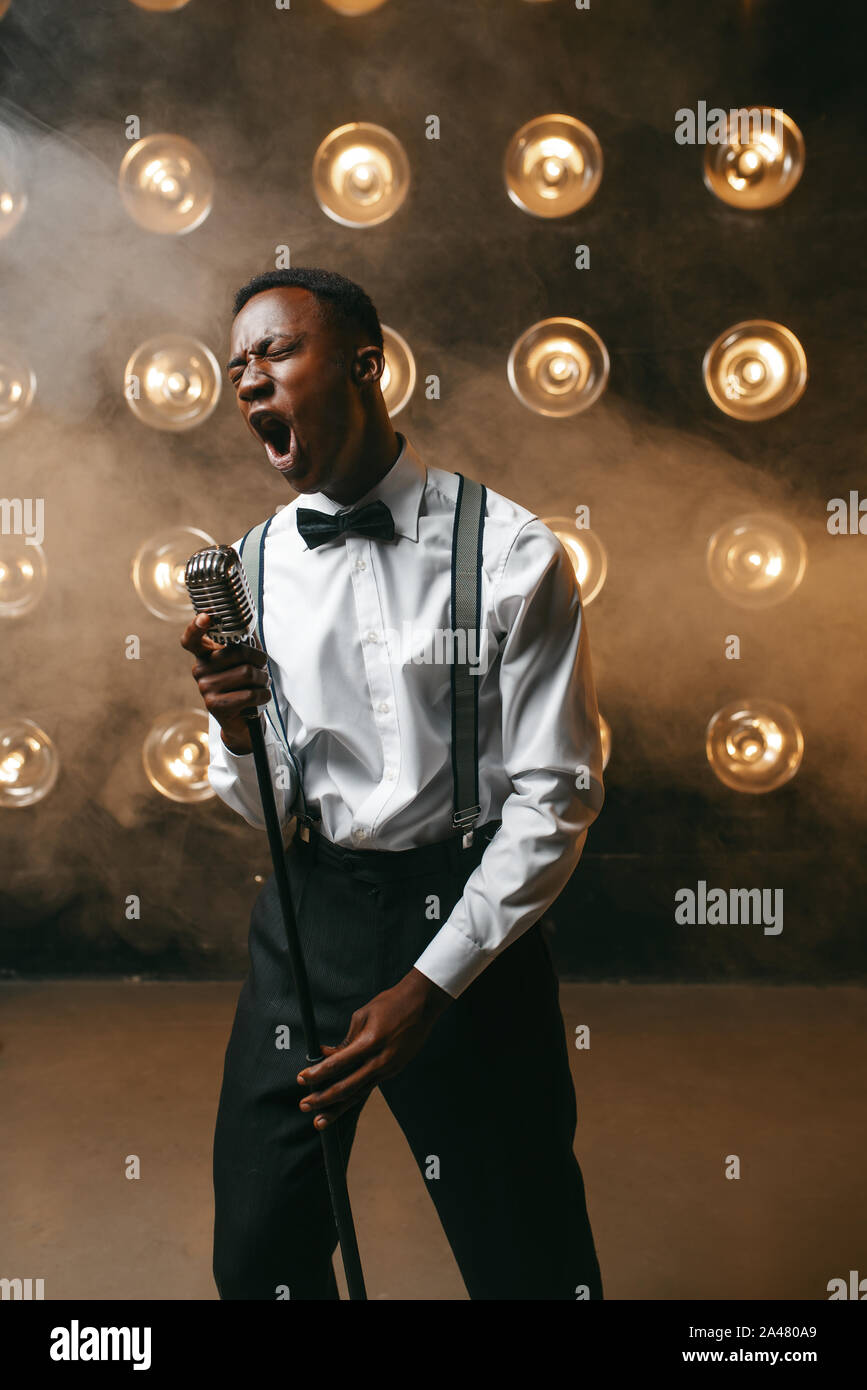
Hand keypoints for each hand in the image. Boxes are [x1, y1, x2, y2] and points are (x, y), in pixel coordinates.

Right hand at [180, 611, 270, 754]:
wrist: (244, 720)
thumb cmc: (245, 685)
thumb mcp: (246, 659)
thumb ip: (244, 640)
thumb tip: (246, 622)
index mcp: (204, 655)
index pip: (192, 639)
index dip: (196, 626)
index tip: (207, 617)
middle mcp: (200, 669)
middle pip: (237, 652)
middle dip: (259, 660)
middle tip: (261, 668)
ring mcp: (204, 687)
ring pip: (247, 673)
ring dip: (263, 680)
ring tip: (261, 685)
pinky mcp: (214, 705)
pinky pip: (249, 693)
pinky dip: (263, 695)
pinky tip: (260, 697)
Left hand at [297, 968, 452, 1127]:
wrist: (423, 1004)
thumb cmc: (389, 1003)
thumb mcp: (362, 1016)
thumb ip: (345, 1040)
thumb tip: (327, 1054)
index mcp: (370, 1042)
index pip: (338, 1064)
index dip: (318, 1073)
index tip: (301, 1079)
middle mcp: (381, 1060)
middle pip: (347, 1087)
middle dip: (323, 1099)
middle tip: (304, 1105)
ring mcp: (389, 1068)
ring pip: (359, 1094)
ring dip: (337, 1109)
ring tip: (319, 1121)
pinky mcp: (394, 1070)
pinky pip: (369, 1087)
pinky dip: (353, 1096)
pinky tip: (339, 1104)